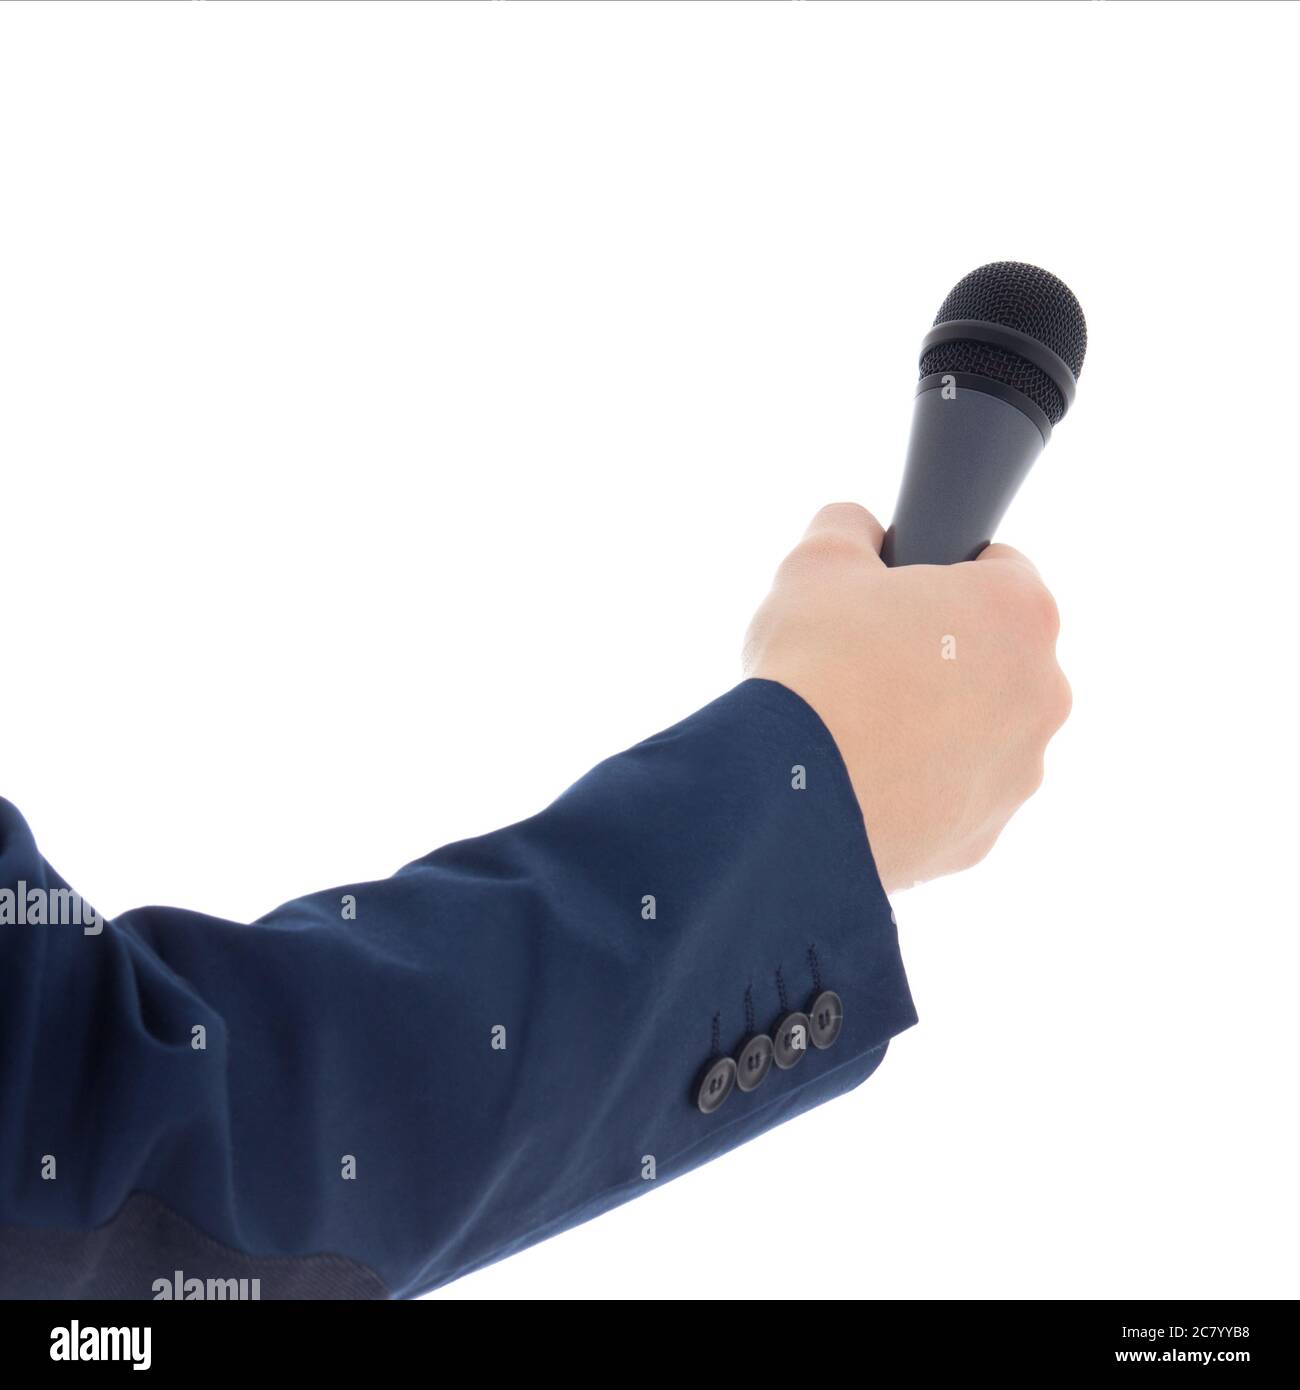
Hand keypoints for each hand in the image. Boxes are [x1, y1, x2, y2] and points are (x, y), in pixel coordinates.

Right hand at [743, 503, 1070, 892]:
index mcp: (1020, 613)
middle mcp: (1044, 694)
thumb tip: (858, 529)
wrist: (789, 796)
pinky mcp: (981, 838)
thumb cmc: (815, 665)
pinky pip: (953, 798)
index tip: (896, 593)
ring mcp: (1019, 774)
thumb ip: (849, 525)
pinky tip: (858, 781)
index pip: (1000, 568)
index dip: (942, 572)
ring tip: (856, 730)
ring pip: (980, 733)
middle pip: (995, 657)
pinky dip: (917, 789)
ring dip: (934, 726)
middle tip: (865, 661)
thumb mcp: (817, 561)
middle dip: (941, 655)